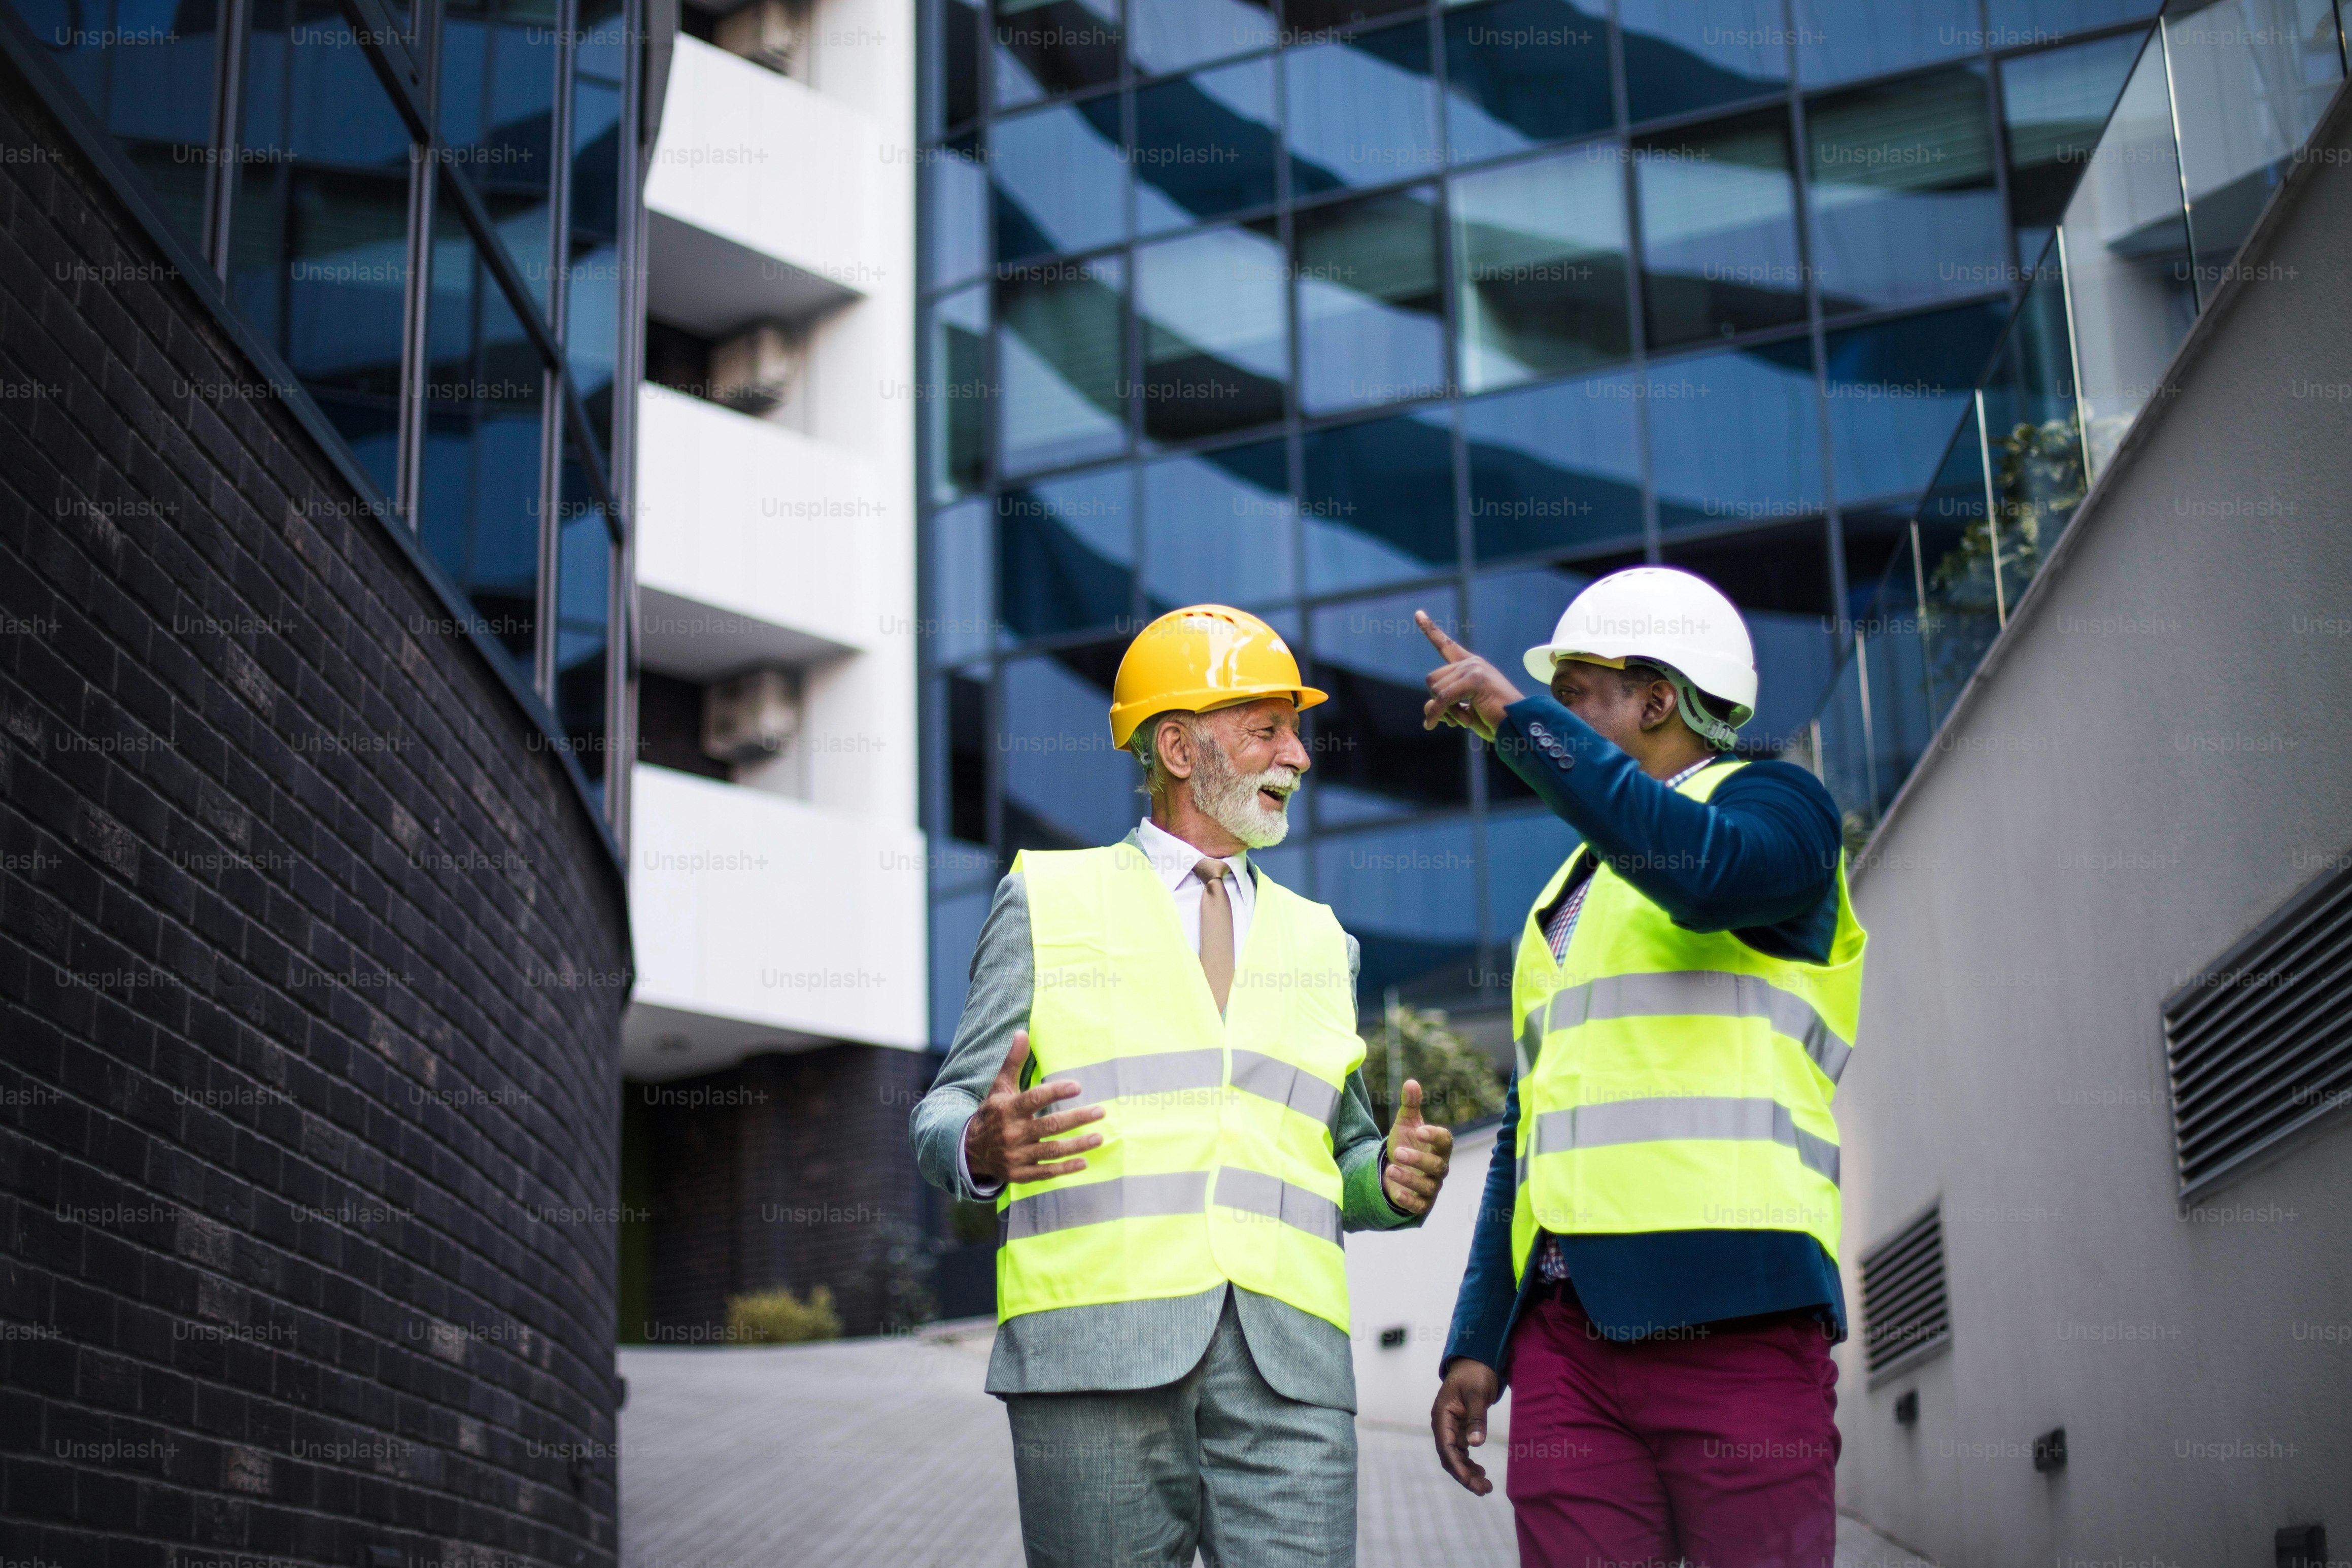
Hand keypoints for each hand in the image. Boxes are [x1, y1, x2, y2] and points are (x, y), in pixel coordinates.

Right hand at [963, 1030, 1104, 1184]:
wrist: (969, 1150)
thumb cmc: (992, 1113)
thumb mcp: (999, 1087)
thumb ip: (1013, 1061)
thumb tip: (1022, 1032)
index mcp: (1008, 1109)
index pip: (1034, 1099)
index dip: (1056, 1092)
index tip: (1078, 1086)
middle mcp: (1012, 1133)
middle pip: (1050, 1125)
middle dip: (1077, 1118)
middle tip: (1100, 1111)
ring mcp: (1016, 1156)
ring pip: (1051, 1150)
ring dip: (1077, 1145)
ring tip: (1099, 1137)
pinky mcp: (1019, 1174)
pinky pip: (1045, 1172)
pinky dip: (1065, 1169)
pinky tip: (1084, 1162)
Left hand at [1382, 1080, 1453, 1214]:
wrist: (1395, 1168)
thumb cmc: (1406, 1143)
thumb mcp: (1406, 1123)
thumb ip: (1410, 1105)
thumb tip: (1411, 1082)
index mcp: (1438, 1146)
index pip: (1445, 1141)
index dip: (1434, 1136)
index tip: (1419, 1130)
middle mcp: (1438, 1167)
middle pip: (1437, 1165)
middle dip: (1418, 1159)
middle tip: (1397, 1152)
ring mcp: (1431, 1186)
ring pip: (1427, 1186)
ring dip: (1409, 1179)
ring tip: (1391, 1169)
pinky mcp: (1421, 1203)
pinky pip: (1419, 1205)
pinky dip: (1409, 1200)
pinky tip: (1395, 1192)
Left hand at [1416, 611, 1520, 740]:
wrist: (1515, 726)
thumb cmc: (1492, 719)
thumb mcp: (1461, 711)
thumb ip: (1443, 704)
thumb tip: (1427, 708)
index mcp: (1470, 666)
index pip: (1445, 645)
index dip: (1430, 629)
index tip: (1418, 614)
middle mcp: (1471, 663)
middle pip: (1432, 679)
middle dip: (1438, 702)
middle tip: (1458, 717)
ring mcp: (1474, 668)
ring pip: (1436, 690)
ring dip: (1445, 711)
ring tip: (1466, 718)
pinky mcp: (1475, 679)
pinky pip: (1443, 698)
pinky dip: (1438, 713)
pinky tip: (1432, 725)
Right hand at [1432, 1358, 1500, 1495]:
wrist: (1475, 1362)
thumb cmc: (1474, 1374)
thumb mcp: (1477, 1394)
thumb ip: (1476, 1418)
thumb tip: (1476, 1444)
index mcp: (1442, 1416)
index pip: (1446, 1448)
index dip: (1457, 1467)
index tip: (1470, 1482)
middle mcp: (1443, 1424)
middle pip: (1450, 1456)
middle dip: (1464, 1475)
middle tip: (1484, 1490)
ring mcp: (1450, 1427)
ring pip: (1455, 1456)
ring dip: (1468, 1472)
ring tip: (1486, 1486)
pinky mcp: (1459, 1427)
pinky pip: (1461, 1450)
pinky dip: (1469, 1462)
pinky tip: (1480, 1471)